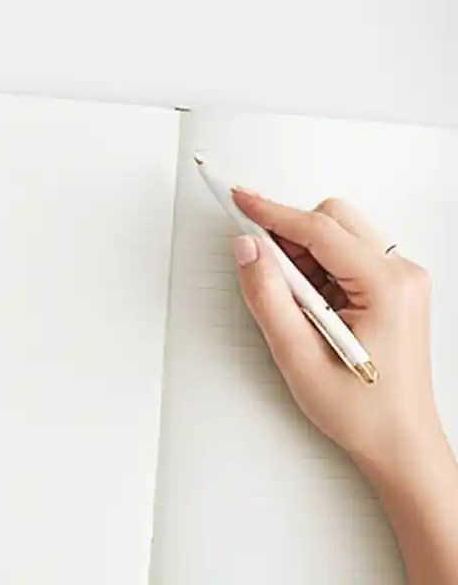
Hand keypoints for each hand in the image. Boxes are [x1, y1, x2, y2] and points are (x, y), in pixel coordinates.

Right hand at [229, 190, 447, 473]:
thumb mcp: (298, 356)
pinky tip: (310, 308)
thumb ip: (267, 296)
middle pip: (333, 219)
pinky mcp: (391, 290)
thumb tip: (248, 250)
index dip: (272, 212)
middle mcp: (401, 274)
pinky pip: (345, 257)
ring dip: (303, 256)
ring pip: (338, 235)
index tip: (239, 199)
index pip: (319, 229)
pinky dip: (317, 271)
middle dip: (289, 234)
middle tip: (263, 269)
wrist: (399, 442)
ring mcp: (400, 281)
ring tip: (294, 306)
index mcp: (386, 286)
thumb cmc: (363, 410)